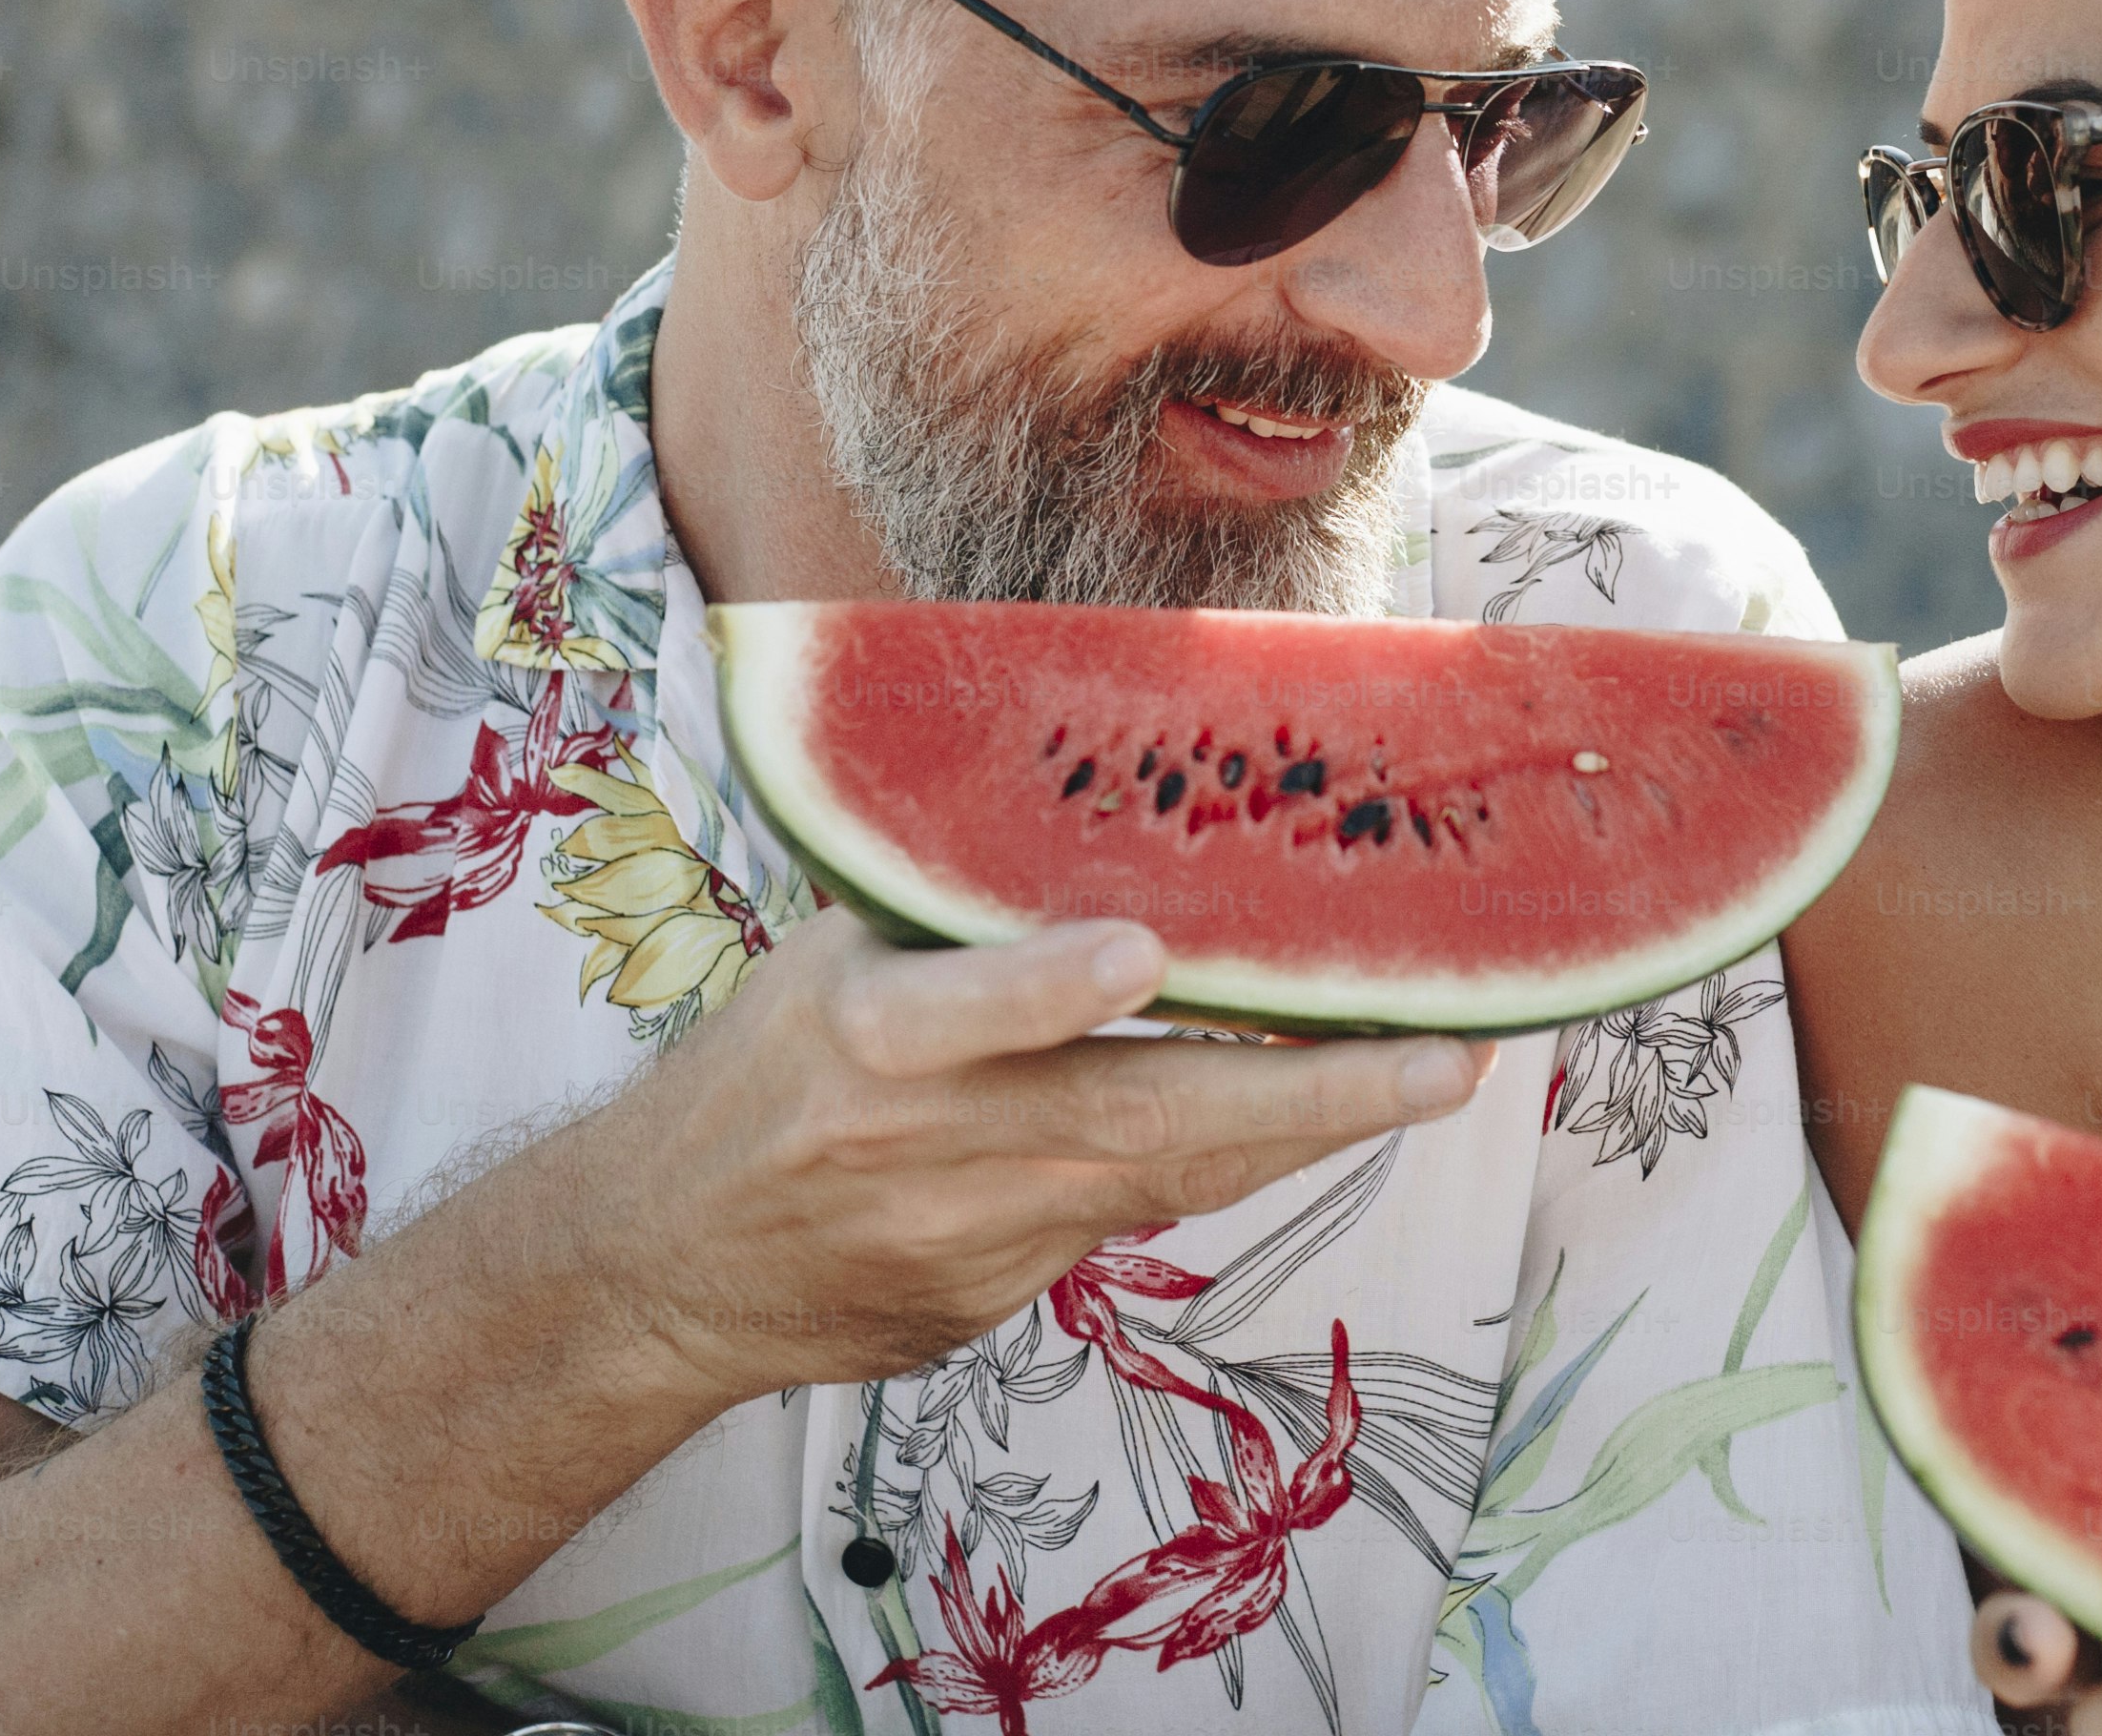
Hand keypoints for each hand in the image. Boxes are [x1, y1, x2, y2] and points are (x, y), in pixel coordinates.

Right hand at [566, 906, 1490, 1402]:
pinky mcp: (994, 1302)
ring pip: (1166, 1180)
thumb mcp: (817, 962)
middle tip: (1444, 1059)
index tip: (1142, 954)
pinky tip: (1313, 1116)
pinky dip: (1225, 1163)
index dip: (1041, 989)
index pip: (949, 1015)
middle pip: (1127, 1123)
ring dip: (1306, 1129)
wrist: (657, 1272)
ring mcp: (968, 1244)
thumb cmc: (760, 1072)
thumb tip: (1098, 799)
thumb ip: (949, 910)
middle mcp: (920, 1151)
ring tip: (1433, 1070)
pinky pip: (1135, 1219)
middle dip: (1303, 1095)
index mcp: (857, 1042)